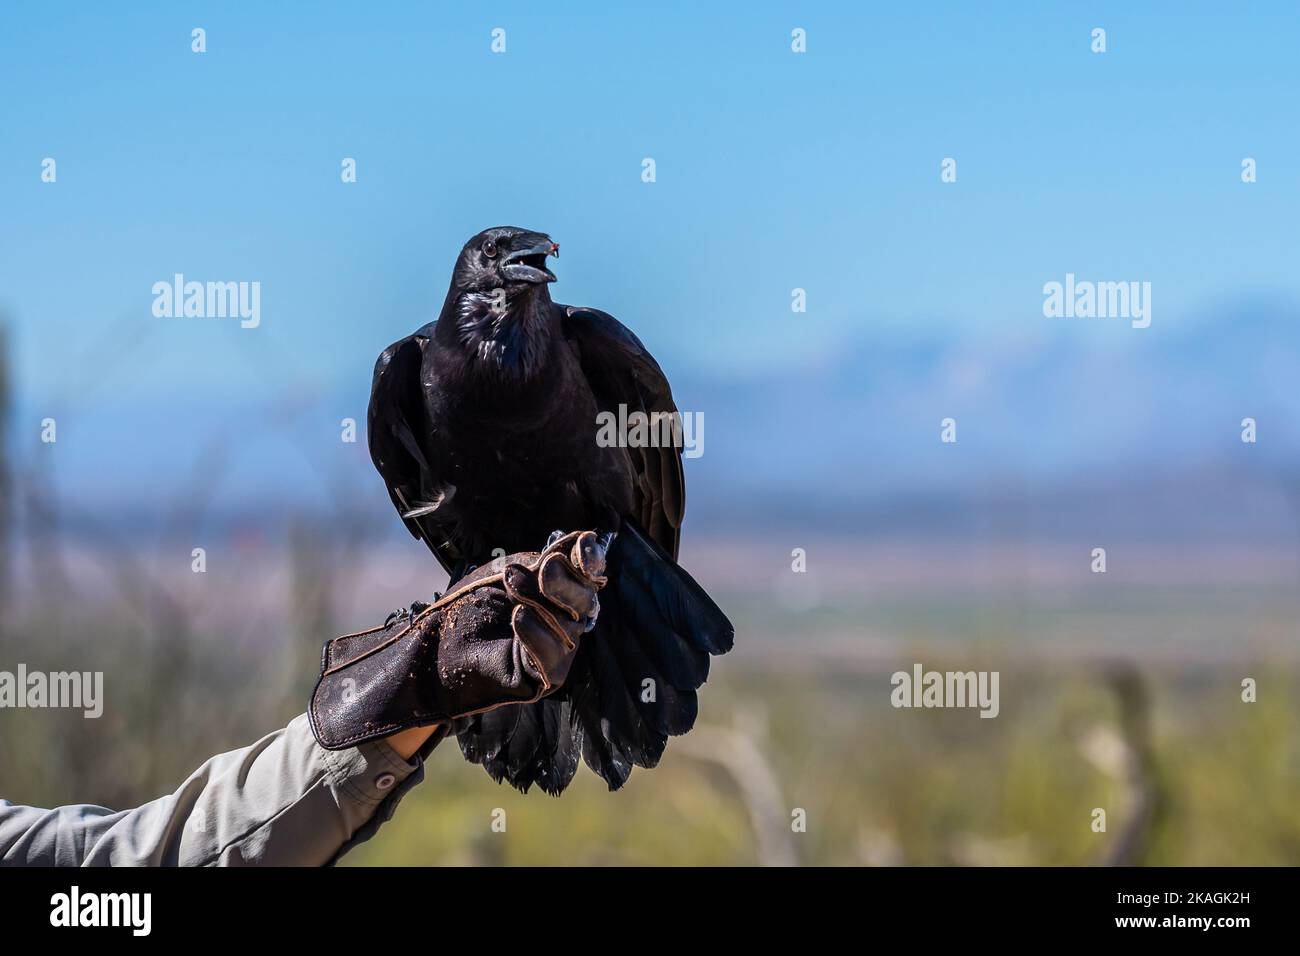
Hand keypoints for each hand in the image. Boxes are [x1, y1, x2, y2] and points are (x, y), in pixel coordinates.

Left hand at [309, 530, 609, 750]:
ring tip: (511, 585)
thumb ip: (545, 560)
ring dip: (540, 601)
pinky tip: (518, 618)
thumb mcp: (505, 572)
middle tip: (537, 568)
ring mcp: (557, 651)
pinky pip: (554, 660)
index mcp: (559, 591)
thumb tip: (584, 542)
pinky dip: (538, 635)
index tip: (581, 543)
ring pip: (571, 627)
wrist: (429, 648)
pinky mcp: (543, 679)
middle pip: (586, 599)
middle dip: (564, 580)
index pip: (590, 574)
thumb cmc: (466, 607)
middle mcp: (564, 620)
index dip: (591, 559)